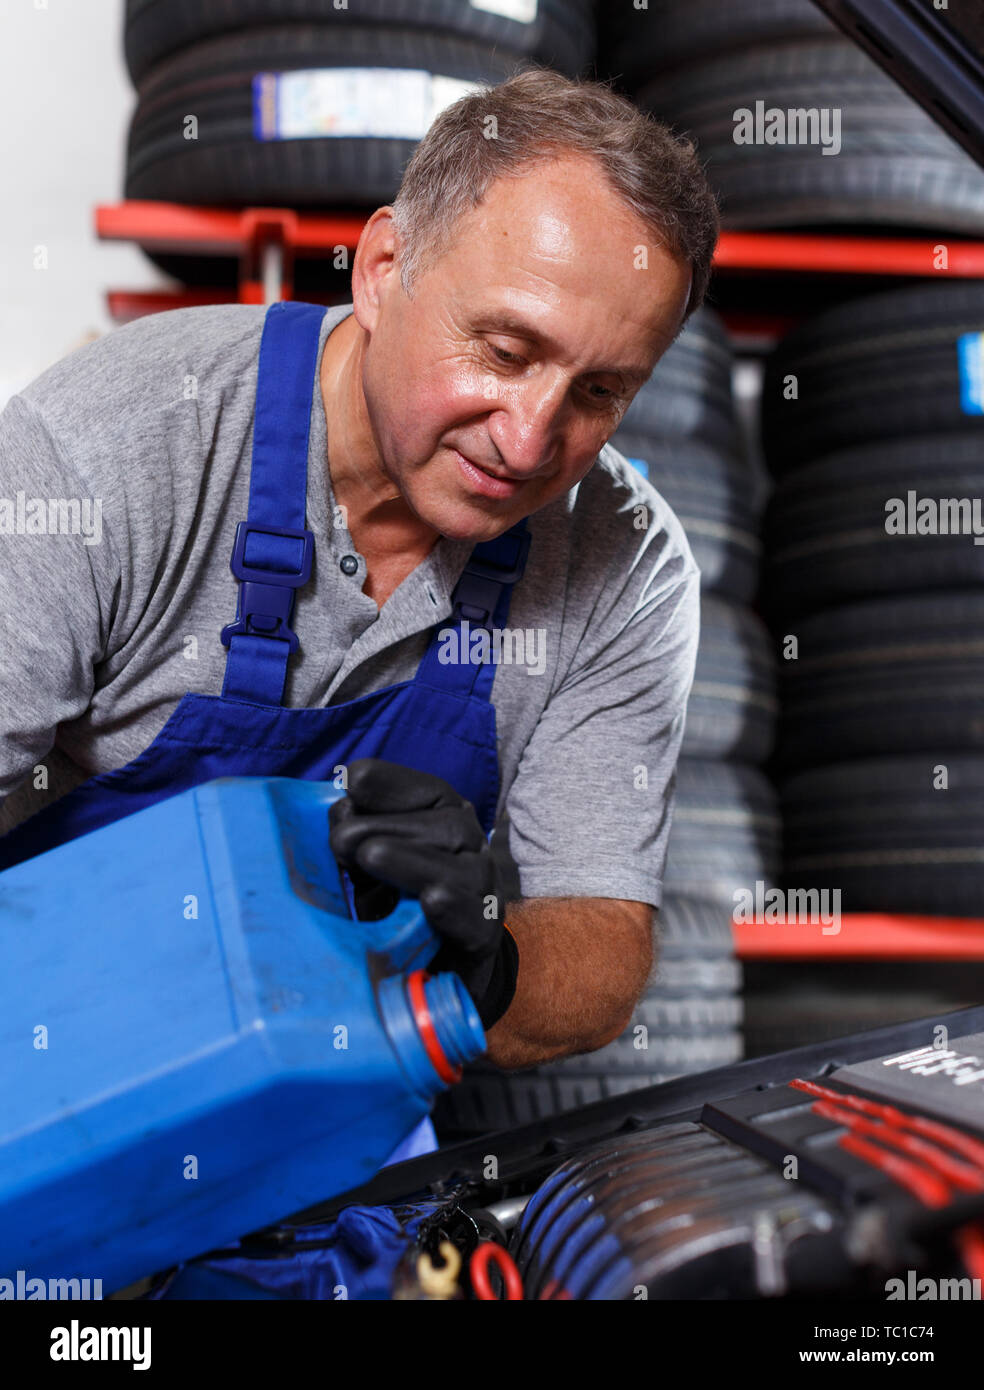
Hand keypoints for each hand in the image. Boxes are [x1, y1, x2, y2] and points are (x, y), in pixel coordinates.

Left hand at [327, 758, 518, 1028]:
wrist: (438, 977)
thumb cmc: (396, 910)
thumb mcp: (371, 868)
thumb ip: (358, 838)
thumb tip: (338, 814)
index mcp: (445, 824)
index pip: (428, 792)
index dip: (392, 783)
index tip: (352, 780)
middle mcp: (471, 851)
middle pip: (444, 825)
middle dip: (385, 826)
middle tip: (339, 843)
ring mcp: (482, 892)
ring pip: (457, 865)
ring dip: (409, 859)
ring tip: (369, 857)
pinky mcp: (483, 935)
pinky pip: (471, 914)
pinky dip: (451, 905)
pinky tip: (431, 900)